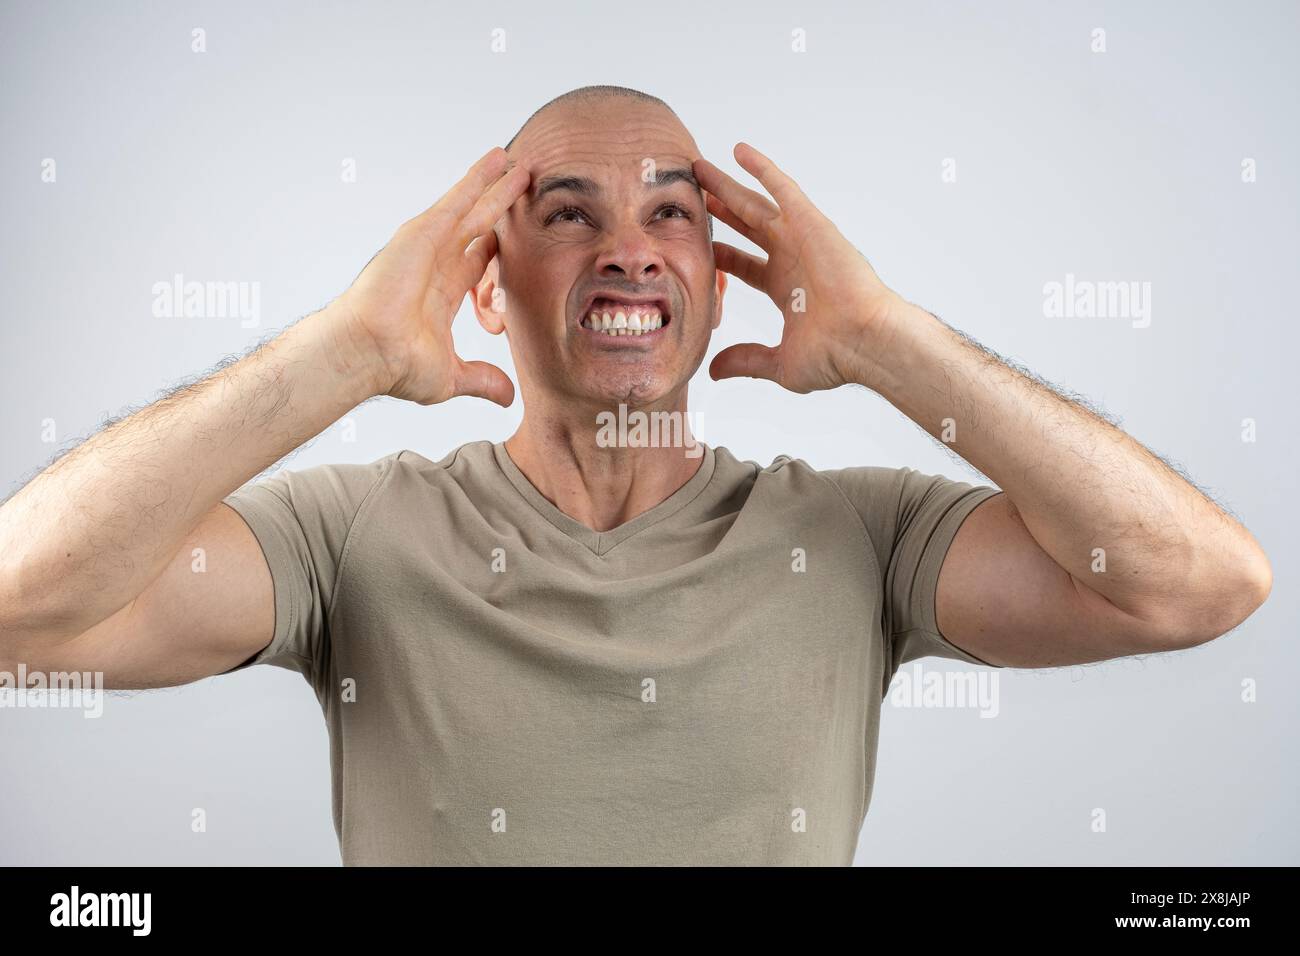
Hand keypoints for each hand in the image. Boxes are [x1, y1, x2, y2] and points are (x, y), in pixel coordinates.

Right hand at [334, 147, 528, 405]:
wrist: (368, 353)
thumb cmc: (394, 365)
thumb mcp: (450, 375)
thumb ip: (482, 380)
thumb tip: (509, 397)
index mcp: (441, 292)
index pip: (477, 262)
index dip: (497, 247)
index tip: (519, 234)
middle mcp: (435, 263)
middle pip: (477, 226)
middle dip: (499, 206)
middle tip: (524, 184)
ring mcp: (427, 245)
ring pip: (470, 206)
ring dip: (493, 183)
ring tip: (516, 160)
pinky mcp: (421, 232)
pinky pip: (457, 199)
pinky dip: (477, 178)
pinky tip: (496, 159)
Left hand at [693, 143, 904, 392]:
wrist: (865, 341)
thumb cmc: (836, 355)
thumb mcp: (780, 363)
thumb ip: (747, 361)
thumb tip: (714, 370)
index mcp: (787, 288)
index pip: (744, 266)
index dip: (720, 254)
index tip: (695, 243)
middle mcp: (792, 259)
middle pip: (746, 228)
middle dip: (719, 211)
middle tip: (691, 194)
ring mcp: (801, 239)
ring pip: (756, 204)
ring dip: (728, 186)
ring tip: (700, 168)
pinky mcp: (811, 224)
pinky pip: (783, 189)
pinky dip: (763, 169)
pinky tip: (739, 151)